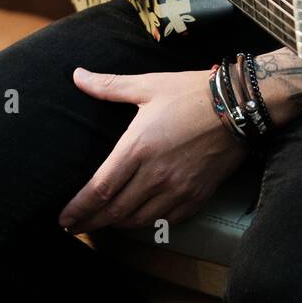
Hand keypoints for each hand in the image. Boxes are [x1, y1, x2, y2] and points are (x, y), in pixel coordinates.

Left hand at [58, 68, 251, 231]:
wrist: (238, 106)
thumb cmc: (190, 94)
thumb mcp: (148, 85)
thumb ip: (109, 86)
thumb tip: (77, 76)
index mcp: (138, 147)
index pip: (100, 189)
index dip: (79, 208)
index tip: (64, 218)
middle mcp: (156, 174)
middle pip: (116, 211)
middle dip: (92, 222)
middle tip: (77, 227)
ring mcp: (178, 189)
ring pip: (139, 220)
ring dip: (118, 224)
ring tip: (104, 222)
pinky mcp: (197, 197)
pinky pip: (166, 221)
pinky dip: (148, 223)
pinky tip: (139, 218)